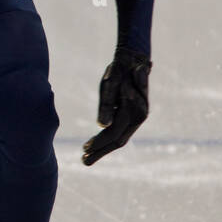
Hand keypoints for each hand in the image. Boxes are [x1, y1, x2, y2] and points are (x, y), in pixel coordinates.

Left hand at [82, 48, 151, 165]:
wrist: (134, 60)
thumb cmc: (120, 69)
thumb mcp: (111, 82)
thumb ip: (107, 103)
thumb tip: (102, 125)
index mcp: (134, 110)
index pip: (114, 133)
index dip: (99, 143)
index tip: (84, 149)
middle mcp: (138, 117)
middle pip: (118, 141)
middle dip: (100, 151)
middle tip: (83, 161)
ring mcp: (136, 118)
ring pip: (119, 139)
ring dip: (103, 149)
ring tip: (86, 157)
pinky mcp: (132, 117)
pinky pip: (120, 132)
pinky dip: (107, 140)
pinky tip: (95, 145)